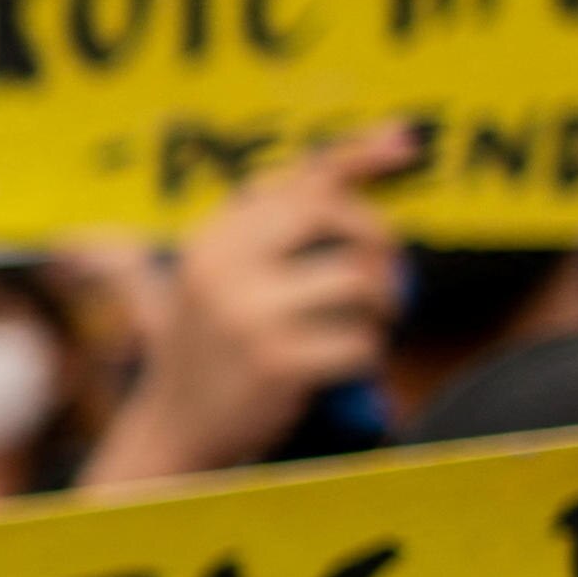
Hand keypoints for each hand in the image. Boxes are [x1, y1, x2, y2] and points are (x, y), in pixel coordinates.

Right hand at [78, 126, 411, 485]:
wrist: (174, 433)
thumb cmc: (206, 352)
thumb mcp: (211, 282)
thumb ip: (254, 234)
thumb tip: (330, 179)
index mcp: (211, 240)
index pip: (294, 180)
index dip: (356, 155)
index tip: (404, 143)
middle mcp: (223, 268)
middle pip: (333, 215)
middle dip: (378, 238)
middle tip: (384, 274)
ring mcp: (249, 315)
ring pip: (358, 280)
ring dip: (381, 306)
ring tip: (368, 325)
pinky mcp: (278, 362)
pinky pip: (361, 341)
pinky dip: (369, 355)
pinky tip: (347, 368)